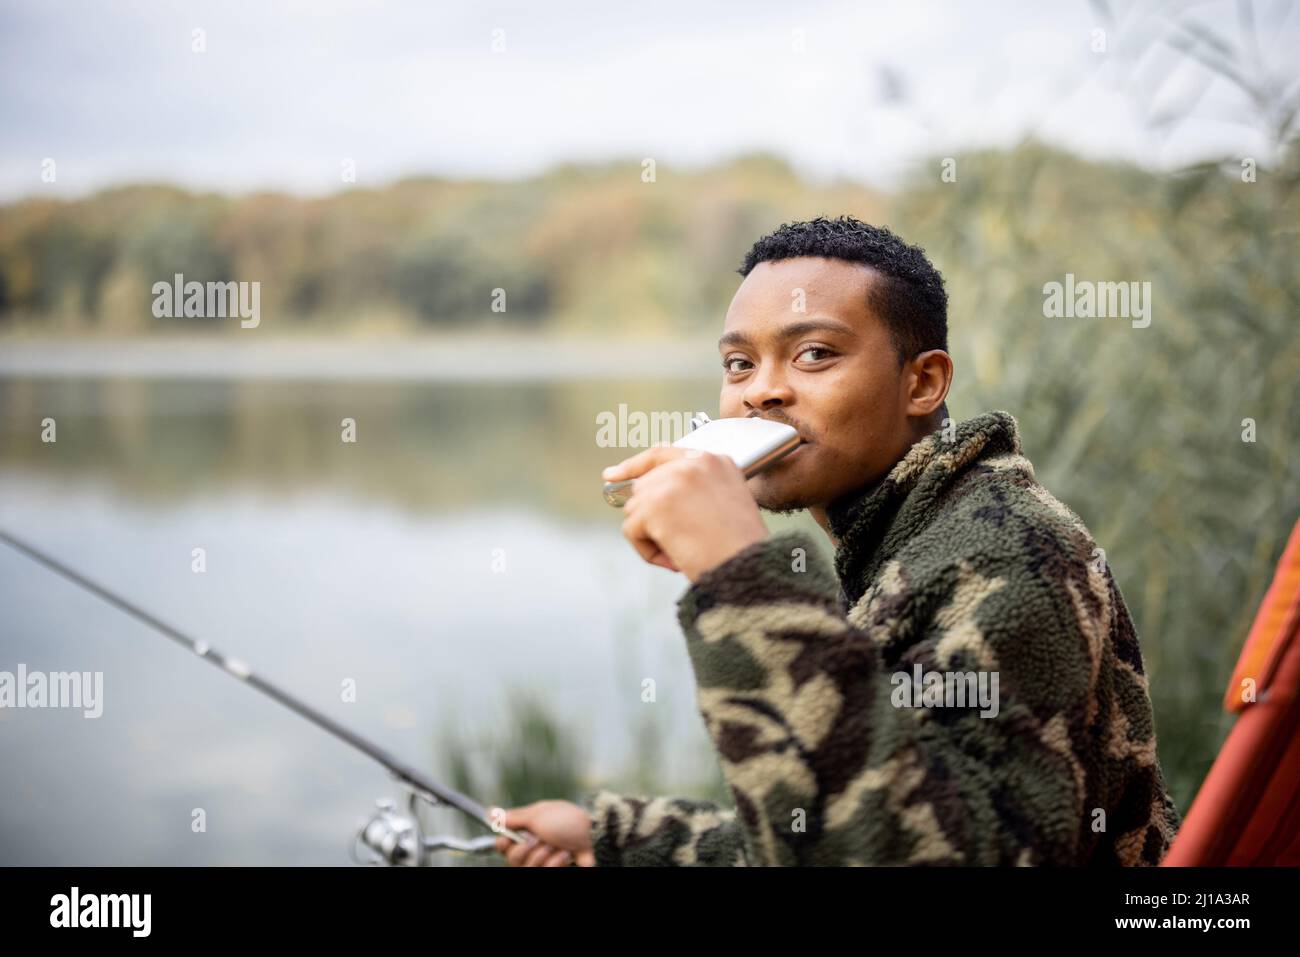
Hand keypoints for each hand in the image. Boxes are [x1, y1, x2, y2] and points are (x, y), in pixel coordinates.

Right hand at [492, 800, 596, 866]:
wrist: (594, 837)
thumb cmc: (568, 822)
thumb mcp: (538, 815)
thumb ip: (513, 818)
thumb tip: (489, 813)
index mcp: (529, 830)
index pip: (504, 843)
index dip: (502, 844)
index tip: (504, 841)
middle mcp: (534, 846)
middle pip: (512, 858)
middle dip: (524, 849)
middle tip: (539, 840)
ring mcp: (545, 860)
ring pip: (527, 867)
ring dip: (543, 855)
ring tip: (558, 847)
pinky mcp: (554, 869)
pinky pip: (544, 872)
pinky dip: (555, 863)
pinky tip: (566, 856)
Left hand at [602, 445, 768, 581]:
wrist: (750, 569)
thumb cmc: (740, 549)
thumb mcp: (724, 505)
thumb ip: (692, 490)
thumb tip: (648, 489)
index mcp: (713, 461)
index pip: (662, 454)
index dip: (634, 466)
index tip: (612, 474)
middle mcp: (692, 463)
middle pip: (644, 487)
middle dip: (651, 519)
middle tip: (679, 544)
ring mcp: (672, 481)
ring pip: (635, 510)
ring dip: (652, 537)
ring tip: (684, 552)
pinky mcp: (655, 504)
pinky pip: (632, 531)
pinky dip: (648, 551)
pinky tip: (674, 558)